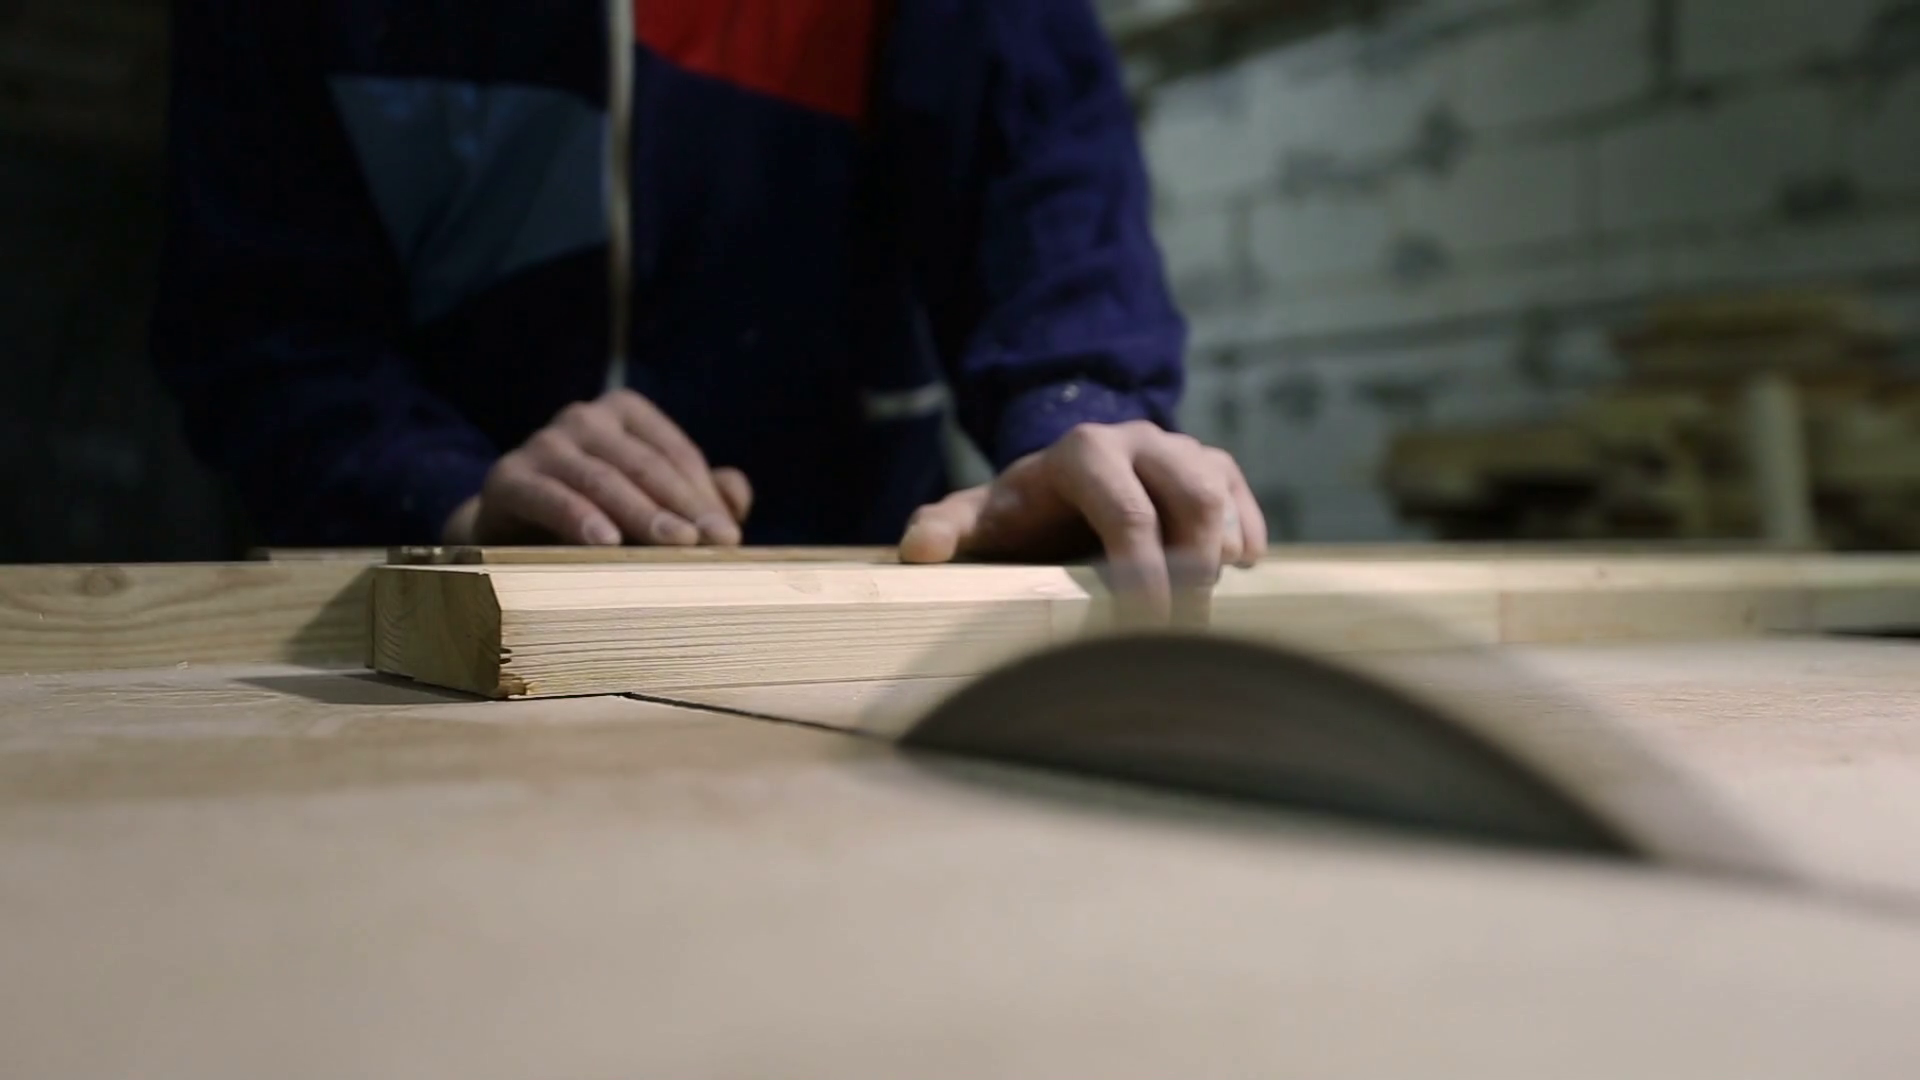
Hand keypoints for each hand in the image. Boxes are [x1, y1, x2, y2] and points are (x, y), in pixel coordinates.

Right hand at [443, 389, 751, 545]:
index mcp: (624, 413)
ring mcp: (543, 444)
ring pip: (603, 480)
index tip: (731, 538)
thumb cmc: (598, 514)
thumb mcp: (650, 503)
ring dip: (643, 514)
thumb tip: (738, 499)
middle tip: (715, 545)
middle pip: (644, 465)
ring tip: (676, 545)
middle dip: (683, 507)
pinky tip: (606, 542)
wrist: (513, 533)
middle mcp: (583, 418)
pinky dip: (579, 518)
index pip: (675, 454)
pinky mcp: (509, 477)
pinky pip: (550, 497)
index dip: (704, 496)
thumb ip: (698, 495)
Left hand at [898, 420, 1266, 615]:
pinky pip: (1238, 489)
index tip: (1146, 623)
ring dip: (1218, 548)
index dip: (1144, 569)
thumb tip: (917, 550)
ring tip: (1205, 606)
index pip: (1127, 511)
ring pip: (1218, 488)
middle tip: (1184, 628)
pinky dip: (1243, 531)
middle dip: (1193, 565)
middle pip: (1188, 495)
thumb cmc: (1020, 510)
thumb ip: (946, 528)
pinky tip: (1240, 571)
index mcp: (1081, 452)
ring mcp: (1177, 447)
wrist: (1058, 476)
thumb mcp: (981, 517)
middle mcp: (1137, 440)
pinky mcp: (1209, 463)